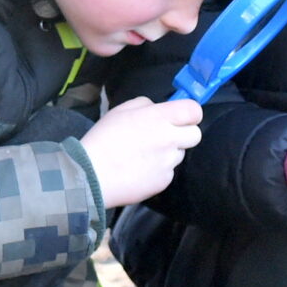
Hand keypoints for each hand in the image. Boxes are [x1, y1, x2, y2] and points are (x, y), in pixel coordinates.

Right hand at [78, 97, 201, 206]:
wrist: (91, 175)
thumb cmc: (103, 139)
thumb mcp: (121, 110)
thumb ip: (146, 105)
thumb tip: (159, 109)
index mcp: (159, 118)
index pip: (194, 111)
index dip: (190, 114)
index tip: (181, 118)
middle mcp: (169, 139)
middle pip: (195, 135)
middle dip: (184, 134)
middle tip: (165, 136)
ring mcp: (168, 162)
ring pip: (180, 154)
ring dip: (169, 153)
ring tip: (144, 155)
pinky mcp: (164, 181)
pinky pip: (168, 172)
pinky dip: (159, 170)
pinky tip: (140, 170)